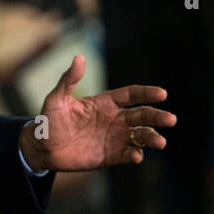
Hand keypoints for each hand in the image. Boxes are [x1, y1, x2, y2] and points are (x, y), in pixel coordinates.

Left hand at [18, 54, 174, 171]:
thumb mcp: (56, 99)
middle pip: (142, 115)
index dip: (147, 93)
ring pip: (141, 135)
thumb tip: (79, 57)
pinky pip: (128, 154)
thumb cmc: (49, 120)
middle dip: (157, 116)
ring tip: (160, 142)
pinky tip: (136, 156)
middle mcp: (115, 119)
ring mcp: (115, 138)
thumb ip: (69, 80)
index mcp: (105, 103)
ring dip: (152, 137)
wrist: (43, 148)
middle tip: (170, 119)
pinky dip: (135, 155)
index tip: (162, 94)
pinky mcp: (111, 155)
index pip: (131, 95)